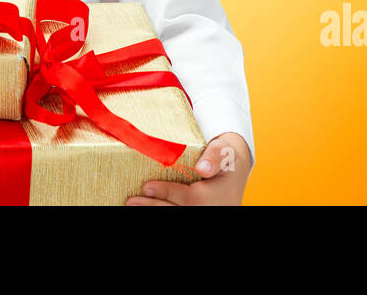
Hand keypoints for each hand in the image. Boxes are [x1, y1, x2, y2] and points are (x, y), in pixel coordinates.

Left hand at [126, 131, 251, 204]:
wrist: (235, 171)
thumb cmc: (226, 158)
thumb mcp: (224, 151)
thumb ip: (214, 157)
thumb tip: (201, 168)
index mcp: (216, 197)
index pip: (187, 198)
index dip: (164, 192)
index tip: (146, 186)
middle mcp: (211, 211)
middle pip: (178, 212)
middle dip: (153, 207)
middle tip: (131, 201)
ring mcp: (206, 214)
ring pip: (176, 216)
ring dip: (153, 211)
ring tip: (133, 205)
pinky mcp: (201, 214)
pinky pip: (179, 215)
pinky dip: (162, 209)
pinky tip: (147, 206)